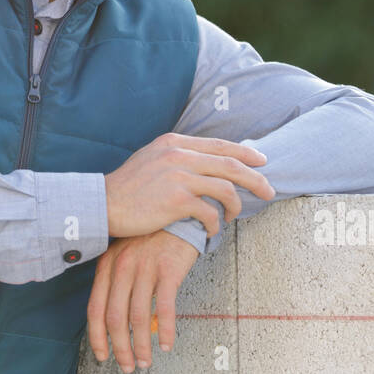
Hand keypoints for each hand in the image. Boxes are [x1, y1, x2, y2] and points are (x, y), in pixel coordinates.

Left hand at [87, 229, 199, 373]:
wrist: (177, 215)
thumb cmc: (151, 239)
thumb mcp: (124, 254)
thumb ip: (115, 281)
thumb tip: (111, 318)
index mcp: (107, 265)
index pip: (95, 309)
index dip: (97, 337)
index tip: (102, 355)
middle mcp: (122, 267)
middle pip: (115, 318)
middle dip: (120, 348)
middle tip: (127, 366)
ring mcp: (145, 268)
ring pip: (138, 317)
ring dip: (141, 345)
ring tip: (145, 361)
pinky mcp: (168, 270)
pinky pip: (165, 308)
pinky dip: (165, 331)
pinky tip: (166, 345)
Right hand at [104, 132, 272, 238]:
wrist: (104, 203)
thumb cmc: (128, 186)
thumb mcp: (152, 158)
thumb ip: (178, 155)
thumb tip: (204, 161)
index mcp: (175, 142)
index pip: (220, 145)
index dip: (245, 152)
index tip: (262, 161)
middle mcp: (179, 155)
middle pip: (231, 164)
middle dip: (256, 179)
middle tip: (269, 191)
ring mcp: (179, 177)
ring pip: (226, 189)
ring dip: (236, 206)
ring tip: (234, 216)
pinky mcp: (176, 201)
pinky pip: (209, 213)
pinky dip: (215, 224)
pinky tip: (211, 231)